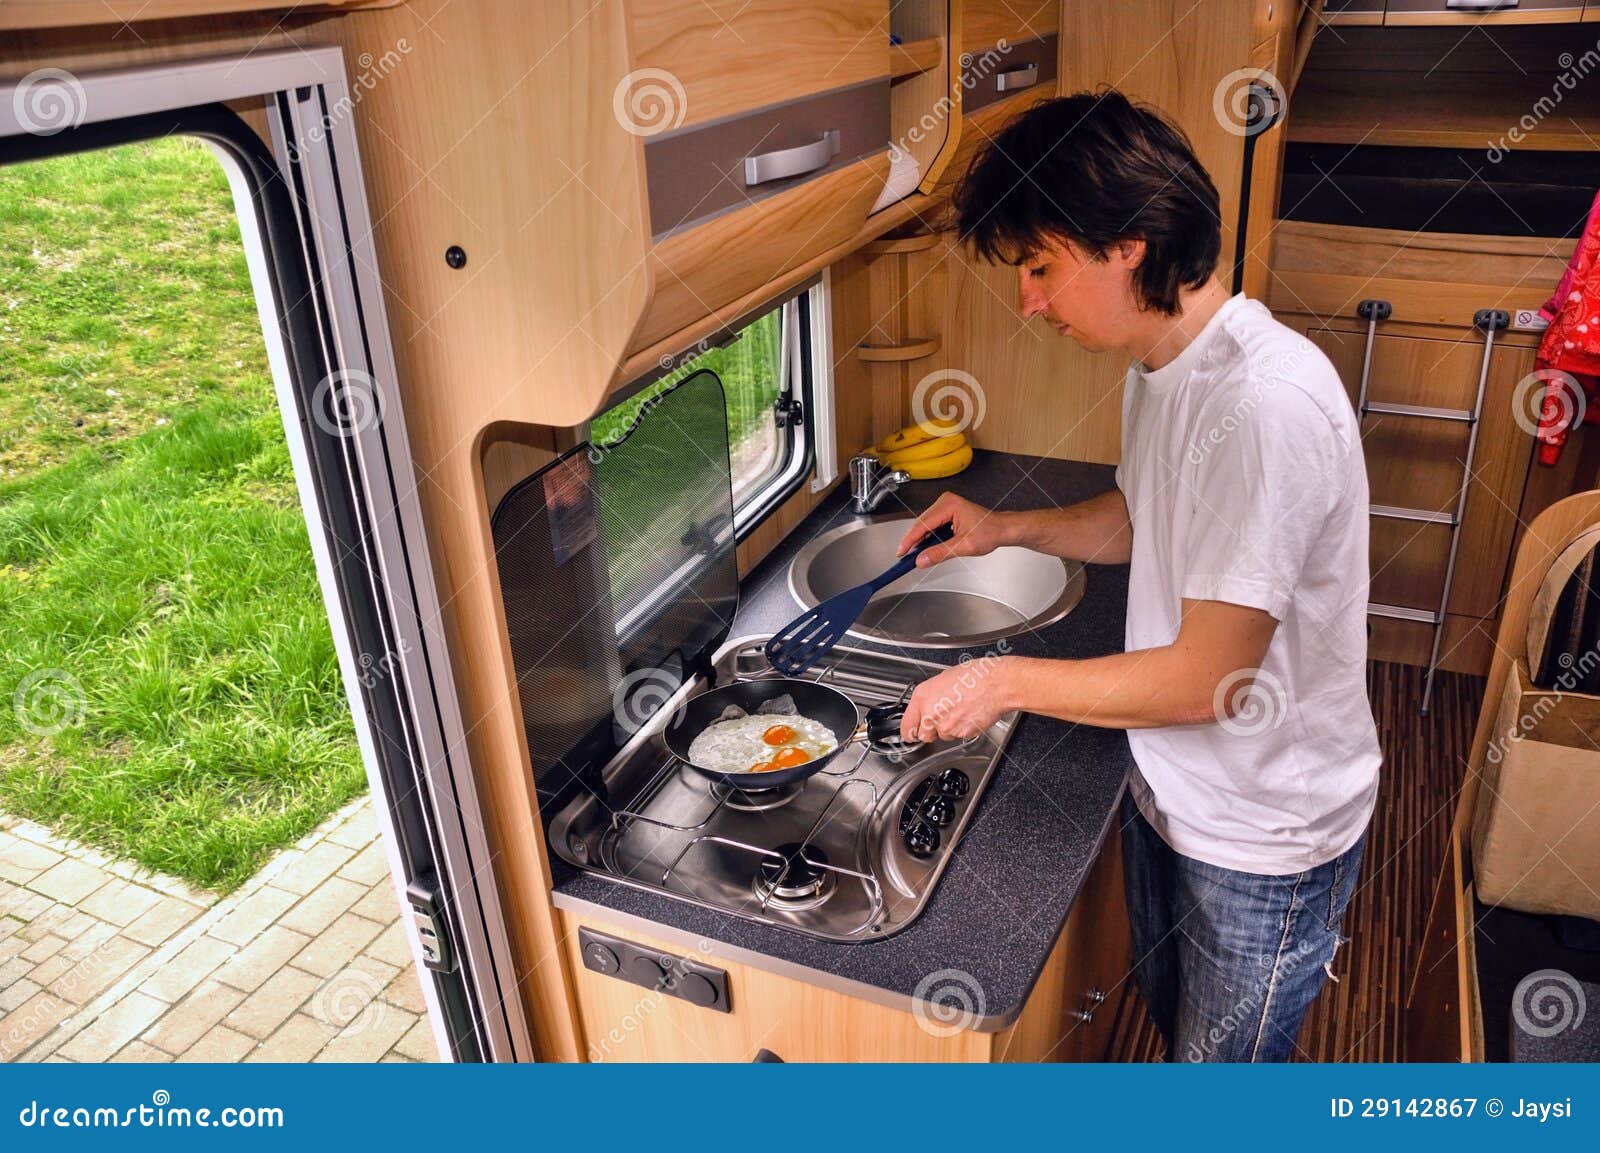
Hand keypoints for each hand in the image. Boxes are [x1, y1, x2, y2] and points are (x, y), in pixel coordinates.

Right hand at [896, 492, 1011, 568]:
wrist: (1002, 529)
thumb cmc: (990, 532)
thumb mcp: (964, 546)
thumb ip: (940, 553)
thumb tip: (922, 559)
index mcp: (950, 505)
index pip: (923, 524)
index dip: (910, 540)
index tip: (901, 552)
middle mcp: (946, 501)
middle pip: (921, 523)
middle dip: (913, 540)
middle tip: (905, 556)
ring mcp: (946, 505)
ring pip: (925, 524)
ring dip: (920, 539)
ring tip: (915, 553)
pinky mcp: (947, 510)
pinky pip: (932, 524)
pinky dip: (928, 536)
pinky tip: (926, 546)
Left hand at [899, 657, 1014, 743]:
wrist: (995, 684)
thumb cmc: (974, 676)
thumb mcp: (942, 680)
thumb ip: (930, 697)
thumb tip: (928, 705)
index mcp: (923, 697)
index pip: (907, 726)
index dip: (909, 731)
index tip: (911, 733)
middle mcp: (931, 714)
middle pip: (924, 736)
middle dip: (931, 731)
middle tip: (942, 718)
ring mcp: (947, 726)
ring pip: (943, 736)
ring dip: (949, 729)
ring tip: (960, 711)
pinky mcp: (962, 733)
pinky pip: (958, 736)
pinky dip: (963, 729)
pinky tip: (969, 715)